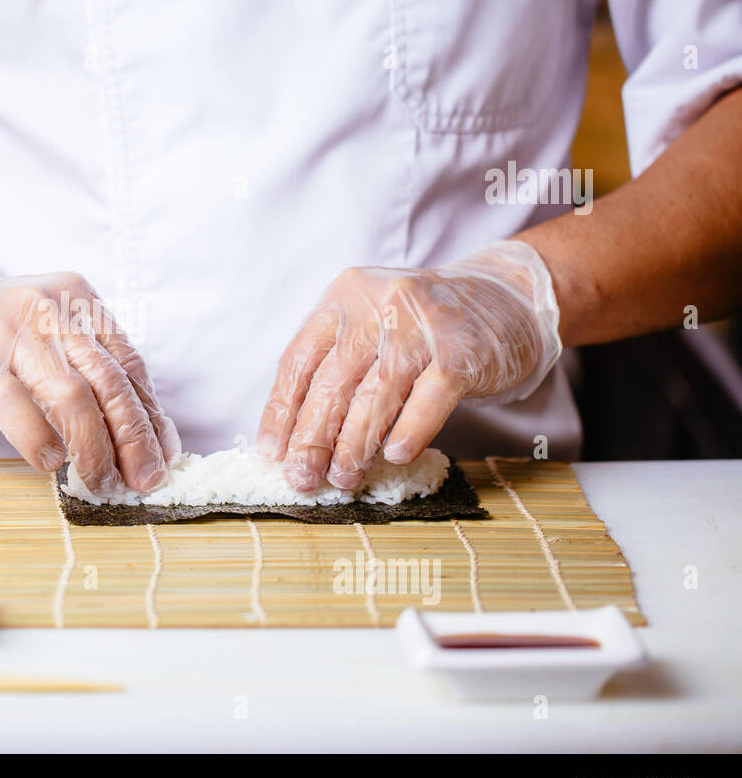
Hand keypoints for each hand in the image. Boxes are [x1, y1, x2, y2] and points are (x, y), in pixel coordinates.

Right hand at [0, 259, 180, 494]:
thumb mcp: (43, 339)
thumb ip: (86, 372)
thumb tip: (139, 435)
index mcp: (77, 300)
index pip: (129, 365)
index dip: (151, 418)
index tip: (162, 459)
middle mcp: (50, 309)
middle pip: (110, 383)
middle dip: (135, 440)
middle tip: (143, 482)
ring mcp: (11, 332)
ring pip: (74, 398)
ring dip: (93, 450)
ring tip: (97, 484)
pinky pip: (20, 409)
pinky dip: (41, 443)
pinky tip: (50, 465)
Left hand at [256, 240, 560, 490]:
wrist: (505, 298)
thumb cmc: (423, 326)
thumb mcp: (369, 326)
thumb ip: (334, 365)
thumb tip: (293, 437)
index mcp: (344, 298)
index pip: (300, 361)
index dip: (281, 411)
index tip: (271, 452)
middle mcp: (379, 306)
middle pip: (333, 382)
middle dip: (313, 438)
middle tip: (302, 477)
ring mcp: (422, 327)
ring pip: (375, 395)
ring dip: (354, 445)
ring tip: (343, 479)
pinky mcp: (463, 353)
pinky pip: (428, 400)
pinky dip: (408, 432)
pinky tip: (393, 457)